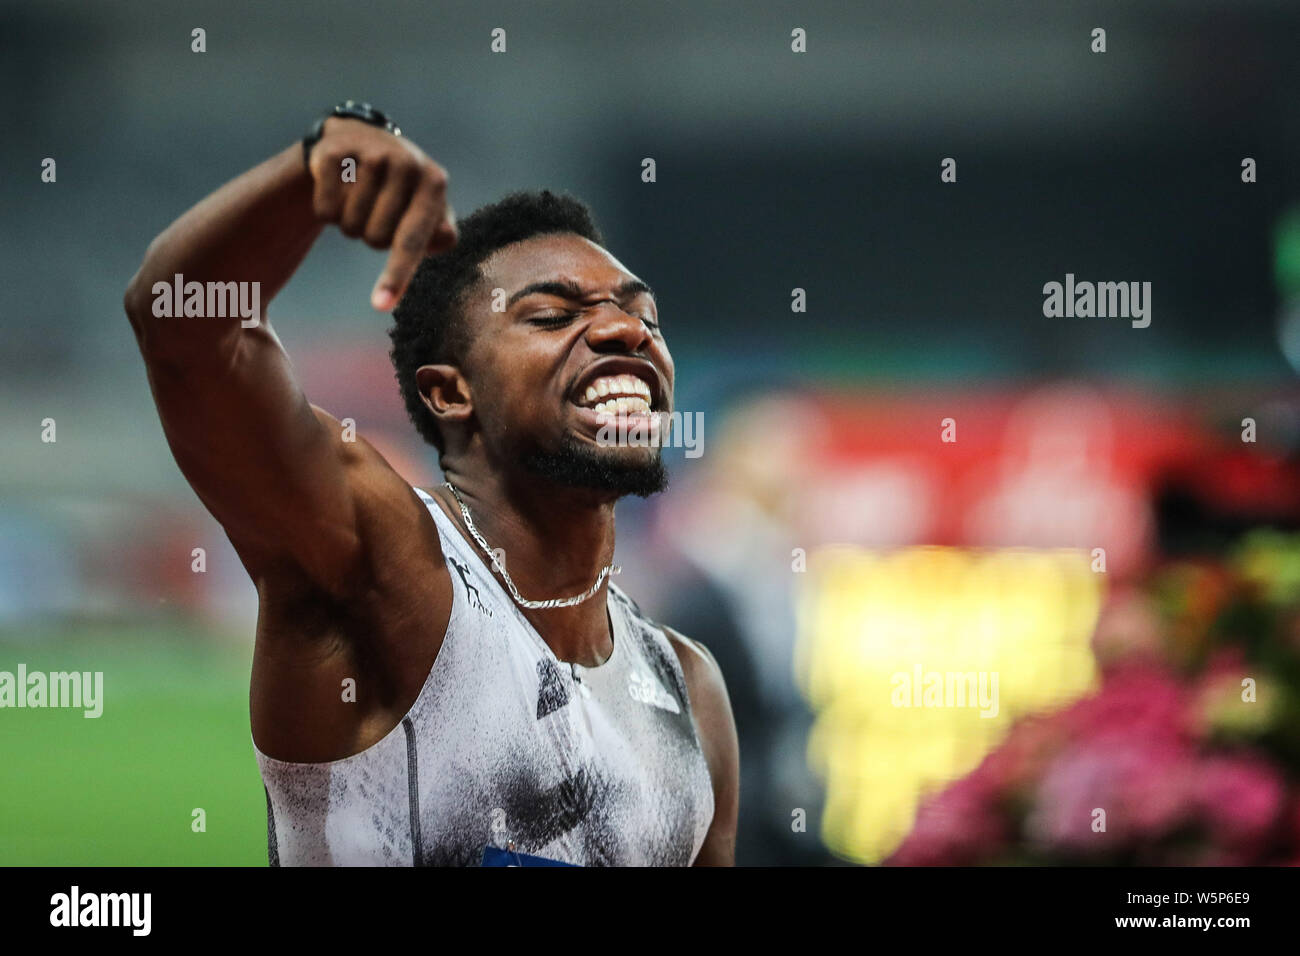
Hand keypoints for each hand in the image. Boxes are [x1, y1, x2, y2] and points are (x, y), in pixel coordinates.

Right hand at [306, 116, 457, 309]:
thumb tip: (442, 239)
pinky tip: (337, 188)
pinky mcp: (332, 153)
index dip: (396, 276)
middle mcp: (405, 164)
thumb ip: (441, 234)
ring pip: (349, 226)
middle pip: (375, 239)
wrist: (363, 139)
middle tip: (378, 211)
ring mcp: (368, 154)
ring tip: (359, 199)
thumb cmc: (405, 190)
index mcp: (434, 184)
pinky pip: (324, 211)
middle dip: (373, 236)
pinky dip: (327, 211)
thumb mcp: (430, 210)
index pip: (411, 241)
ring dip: (350, 224)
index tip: (380, 306)